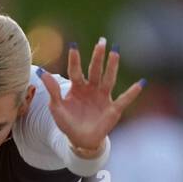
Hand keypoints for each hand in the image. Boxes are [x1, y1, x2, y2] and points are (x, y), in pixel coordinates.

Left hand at [36, 38, 144, 152]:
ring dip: (112, 66)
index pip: (75, 70)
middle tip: (102, 41)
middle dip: (98, 56)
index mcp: (77, 87)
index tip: (73, 45)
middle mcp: (92, 88)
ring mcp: (103, 97)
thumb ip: (52, 90)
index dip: (74, 59)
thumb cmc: (68, 122)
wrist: (80, 140)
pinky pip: (124, 100)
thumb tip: (41, 72)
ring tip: (116, 51)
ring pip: (108, 79)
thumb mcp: (56, 108)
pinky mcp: (112, 109)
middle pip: (95, 70)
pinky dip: (132, 93)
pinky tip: (140, 83)